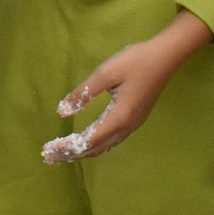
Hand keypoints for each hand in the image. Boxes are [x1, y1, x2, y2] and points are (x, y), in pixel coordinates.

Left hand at [42, 10, 212, 162]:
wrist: (165, 57)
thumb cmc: (135, 62)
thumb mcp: (105, 73)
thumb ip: (83, 94)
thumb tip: (62, 111)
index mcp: (118, 118)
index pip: (87, 141)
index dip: (66, 147)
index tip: (47, 151)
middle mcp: (126, 127)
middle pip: (95, 149)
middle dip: (71, 154)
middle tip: (49, 157)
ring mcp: (132, 124)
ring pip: (104, 146)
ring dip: (83, 151)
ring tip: (64, 153)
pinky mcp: (134, 119)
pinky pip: (112, 140)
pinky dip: (95, 145)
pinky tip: (87, 142)